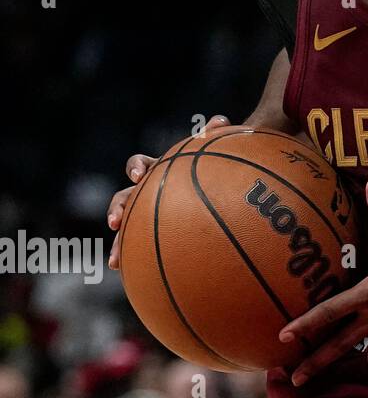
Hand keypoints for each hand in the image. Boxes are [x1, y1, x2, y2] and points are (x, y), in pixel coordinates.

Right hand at [107, 114, 230, 269]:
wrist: (214, 182)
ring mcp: (149, 213)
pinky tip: (138, 278)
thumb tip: (221, 120)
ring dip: (119, 244)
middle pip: (124, 199)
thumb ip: (214, 135)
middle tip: (116, 221)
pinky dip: (139, 261)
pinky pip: (145, 249)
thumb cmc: (213, 164)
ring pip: (127, 230)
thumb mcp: (213, 149)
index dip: (135, 169)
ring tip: (116, 261)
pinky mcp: (156, 232)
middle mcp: (148, 191)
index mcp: (158, 170)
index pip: (139, 165)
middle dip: (117, 209)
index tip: (139, 177)